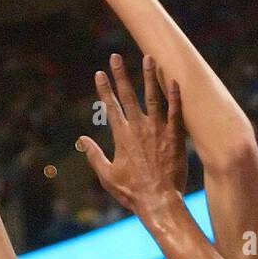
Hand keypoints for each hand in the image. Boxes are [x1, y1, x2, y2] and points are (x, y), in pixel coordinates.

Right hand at [79, 54, 187, 224]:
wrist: (159, 201)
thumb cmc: (132, 193)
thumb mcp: (107, 176)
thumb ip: (94, 155)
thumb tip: (82, 140)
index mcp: (121, 136)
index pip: (110, 106)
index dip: (104, 89)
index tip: (99, 73)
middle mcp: (138, 128)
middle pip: (128, 96)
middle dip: (120, 75)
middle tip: (116, 57)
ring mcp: (158, 130)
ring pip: (153, 97)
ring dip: (149, 76)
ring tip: (148, 58)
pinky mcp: (175, 136)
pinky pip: (175, 111)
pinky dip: (174, 96)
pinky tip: (173, 80)